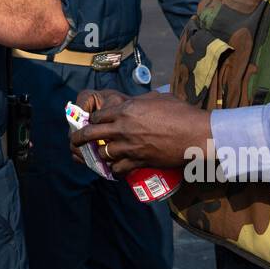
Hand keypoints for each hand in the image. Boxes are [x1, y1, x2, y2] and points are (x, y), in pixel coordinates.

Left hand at [69, 90, 211, 173]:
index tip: (92, 123)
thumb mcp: (158, 98)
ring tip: (98, 156)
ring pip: (103, 153)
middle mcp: (123, 128)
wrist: (195, 134)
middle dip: (79, 138)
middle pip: (91, 134)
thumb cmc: (181, 112)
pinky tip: (115, 169)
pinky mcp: (139, 161)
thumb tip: (136, 103)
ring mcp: (130, 146)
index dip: (93, 120)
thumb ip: (141, 101)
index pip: (98, 115)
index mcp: (127, 109)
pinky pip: (118, 169)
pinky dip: (114, 170)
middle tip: (74, 141)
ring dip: (100, 155)